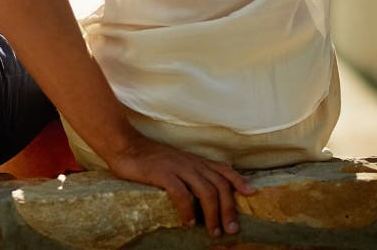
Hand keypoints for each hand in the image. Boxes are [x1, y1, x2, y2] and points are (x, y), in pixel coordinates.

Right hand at [106, 130, 255, 237]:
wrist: (124, 145)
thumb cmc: (147, 157)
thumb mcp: (174, 161)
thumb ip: (188, 172)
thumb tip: (200, 193)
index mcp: (193, 159)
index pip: (222, 168)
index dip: (238, 180)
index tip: (252, 193)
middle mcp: (190, 162)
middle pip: (219, 184)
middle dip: (229, 208)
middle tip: (231, 230)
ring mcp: (177, 166)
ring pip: (206, 191)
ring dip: (213, 214)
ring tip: (212, 231)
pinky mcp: (163, 173)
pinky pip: (182, 194)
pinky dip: (188, 210)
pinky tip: (188, 221)